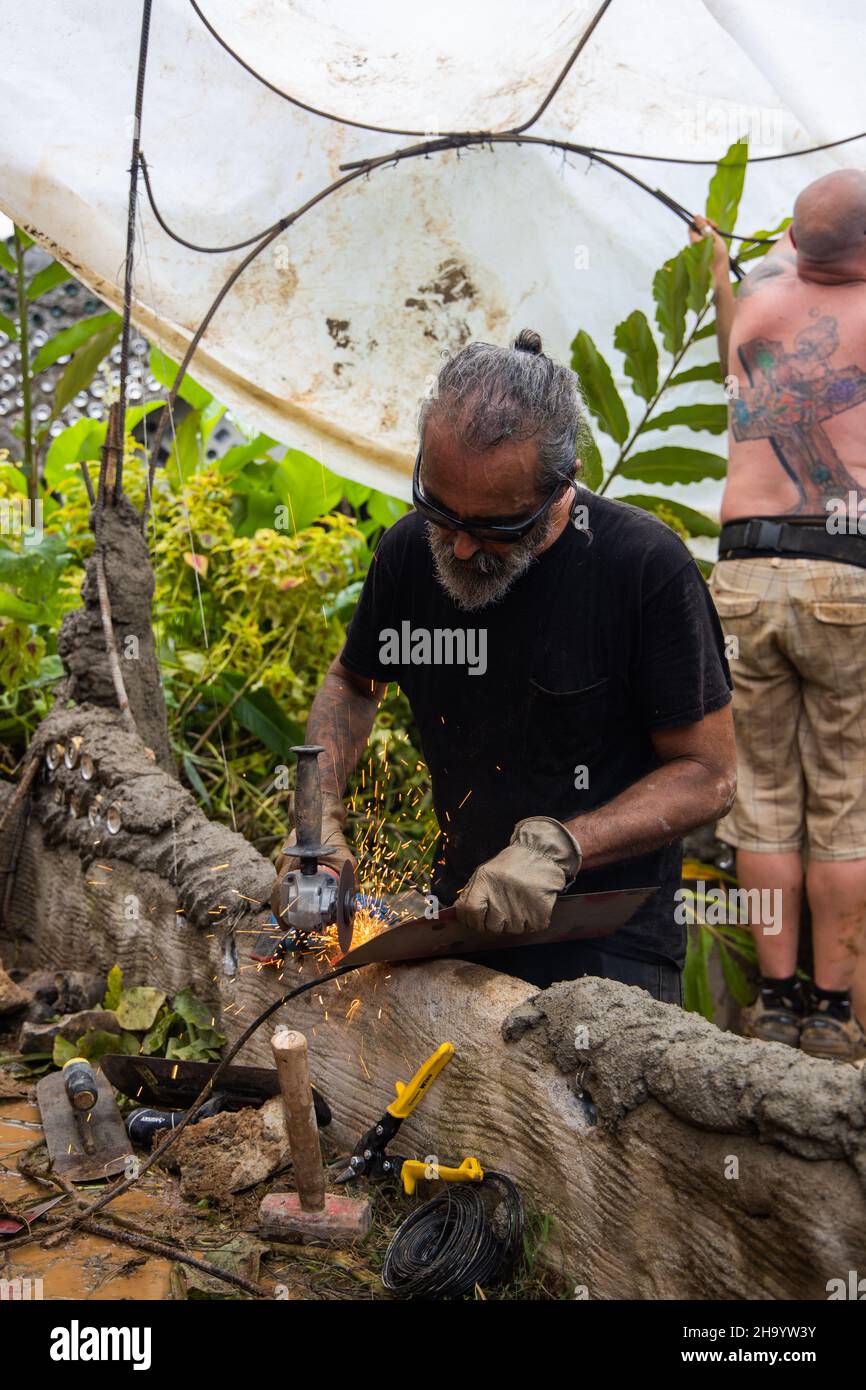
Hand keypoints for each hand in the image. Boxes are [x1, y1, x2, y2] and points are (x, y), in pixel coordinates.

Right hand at [270, 794, 355, 917]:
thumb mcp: (344, 859)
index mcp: (292, 865)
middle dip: (284, 911)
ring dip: (287, 902)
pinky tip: (299, 899)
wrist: (322, 817)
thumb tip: (352, 903)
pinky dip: (291, 890)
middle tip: (292, 925)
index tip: (285, 924)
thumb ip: (349, 880)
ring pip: (282, 887)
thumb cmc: (331, 837)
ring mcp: (284, 862)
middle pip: (278, 893)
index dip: (280, 912)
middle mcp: (284, 864)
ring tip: (296, 917)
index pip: (278, 893)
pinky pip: (286, 879)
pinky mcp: (288, 861)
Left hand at [455, 816, 581, 934]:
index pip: (469, 913)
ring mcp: (519, 910)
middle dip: (494, 922)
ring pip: (509, 931)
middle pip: (490, 927)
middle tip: (503, 907)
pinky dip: (529, 921)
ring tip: (518, 902)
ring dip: (512, 922)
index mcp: (484, 884)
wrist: (542, 856)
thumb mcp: (485, 872)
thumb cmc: (513, 864)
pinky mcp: (538, 916)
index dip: (471, 920)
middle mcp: (500, 898)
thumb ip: (470, 893)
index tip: (476, 919)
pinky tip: (530, 905)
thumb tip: (460, 913)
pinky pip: (527, 930)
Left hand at [688, 214, 729, 279]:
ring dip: (710, 233)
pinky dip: (711, 240)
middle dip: (707, 226)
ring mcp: (697, 251)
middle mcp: (693, 246)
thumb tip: (696, 217)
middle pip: (697, 230)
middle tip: (716, 228)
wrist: (719, 276)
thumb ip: (704, 226)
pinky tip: (717, 245)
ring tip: (718, 237)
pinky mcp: (702, 255)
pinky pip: (705, 243)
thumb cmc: (717, 258)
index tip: (711, 224)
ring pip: (702, 236)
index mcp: (693, 241)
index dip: (701, 221)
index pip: (692, 226)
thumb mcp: (712, 238)